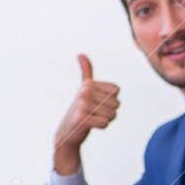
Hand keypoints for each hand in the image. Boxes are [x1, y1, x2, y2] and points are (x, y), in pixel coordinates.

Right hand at [54, 54, 120, 174]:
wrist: (67, 131)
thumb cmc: (80, 109)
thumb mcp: (84, 88)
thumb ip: (86, 72)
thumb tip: (80, 54)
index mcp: (88, 84)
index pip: (116, 91)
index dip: (110, 99)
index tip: (96, 102)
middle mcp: (85, 91)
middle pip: (116, 103)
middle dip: (109, 111)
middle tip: (94, 113)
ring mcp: (82, 104)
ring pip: (112, 114)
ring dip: (105, 119)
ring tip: (92, 118)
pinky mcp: (82, 118)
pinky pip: (105, 123)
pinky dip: (101, 126)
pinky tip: (90, 125)